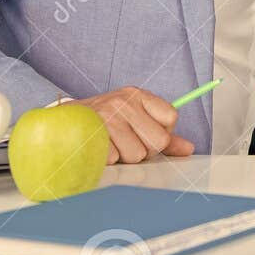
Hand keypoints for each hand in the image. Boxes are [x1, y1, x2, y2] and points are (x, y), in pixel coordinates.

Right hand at [74, 86, 195, 164]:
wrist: (65, 121)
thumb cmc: (107, 121)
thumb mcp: (136, 119)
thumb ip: (164, 134)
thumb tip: (188, 149)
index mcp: (138, 94)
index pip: (171, 117)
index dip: (162, 132)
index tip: (146, 131)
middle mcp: (123, 102)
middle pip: (158, 141)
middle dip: (146, 149)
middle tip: (129, 142)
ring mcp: (107, 117)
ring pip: (137, 155)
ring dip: (126, 157)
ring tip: (114, 145)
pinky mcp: (93, 134)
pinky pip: (115, 159)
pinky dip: (110, 159)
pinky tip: (103, 149)